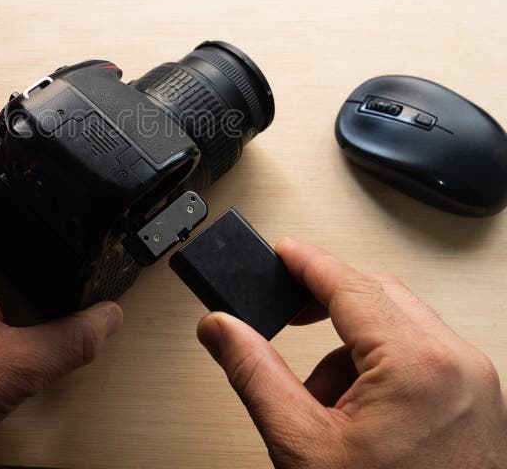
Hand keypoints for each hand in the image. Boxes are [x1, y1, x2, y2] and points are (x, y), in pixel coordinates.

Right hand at [197, 239, 506, 468]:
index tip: (281, 251)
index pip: (349, 283)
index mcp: (416, 365)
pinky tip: (357, 412)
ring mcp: (473, 382)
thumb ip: (255, 374)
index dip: (306, 261)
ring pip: (399, 323)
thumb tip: (220, 329)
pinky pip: (421, 354)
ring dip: (351, 343)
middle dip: (326, 303)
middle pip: (378, 293)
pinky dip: (381, 365)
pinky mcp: (477, 400)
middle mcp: (456, 364)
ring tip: (323, 397)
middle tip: (287, 312)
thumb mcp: (304, 445)